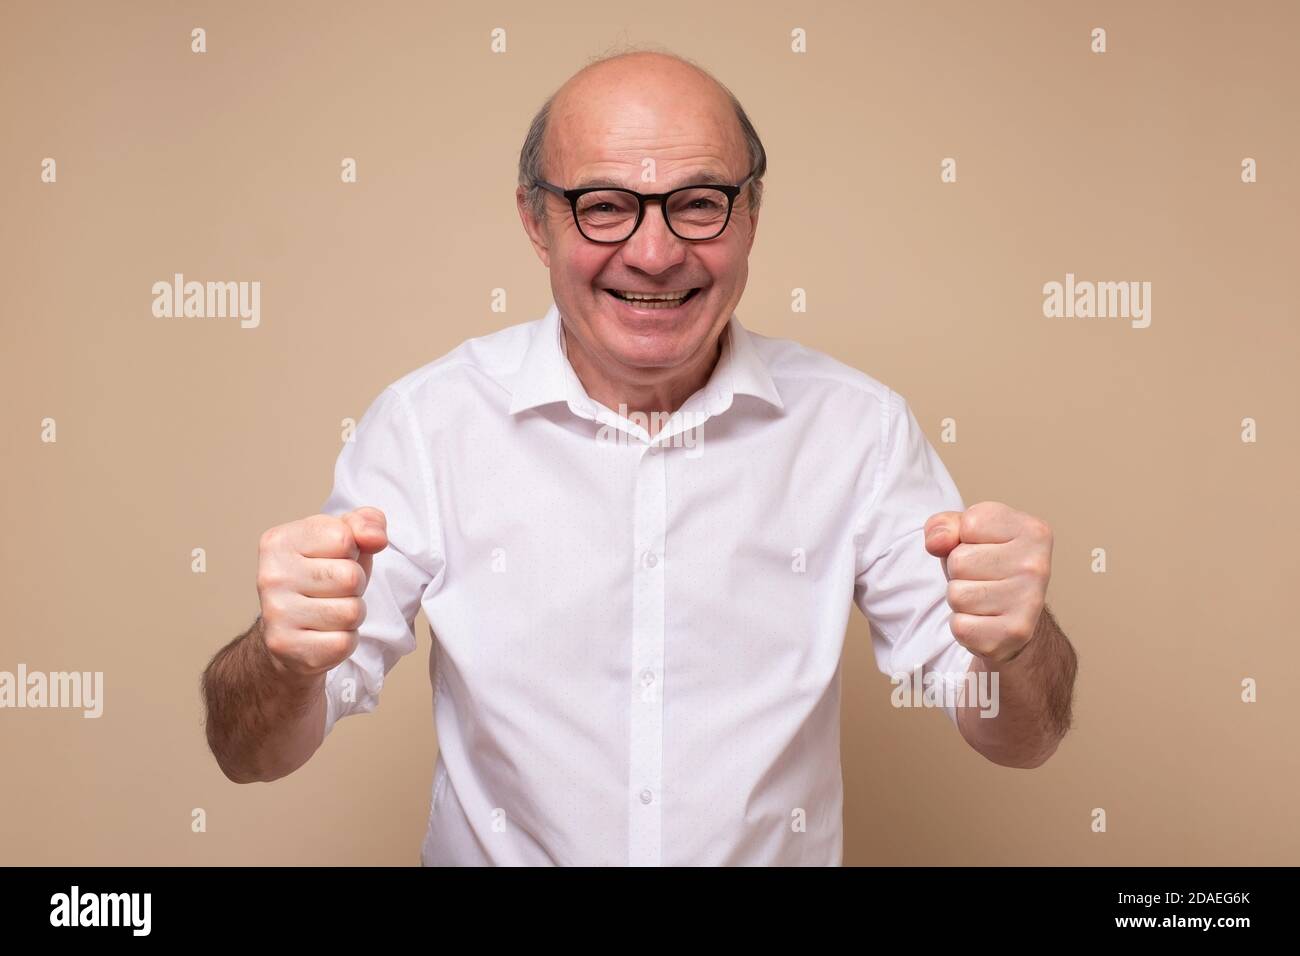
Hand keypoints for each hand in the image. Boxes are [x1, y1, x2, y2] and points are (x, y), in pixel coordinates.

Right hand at [255, 507, 388, 676]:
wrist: (288, 633)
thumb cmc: (322, 578)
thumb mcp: (344, 540)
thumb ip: (365, 523)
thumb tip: (376, 538)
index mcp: (279, 541)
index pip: (344, 538)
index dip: (352, 551)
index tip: (334, 559)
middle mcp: (271, 576)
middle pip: (351, 577)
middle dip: (355, 587)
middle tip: (334, 591)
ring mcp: (276, 614)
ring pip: (351, 612)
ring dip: (351, 615)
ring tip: (330, 612)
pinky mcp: (287, 647)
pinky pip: (344, 642)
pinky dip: (344, 641)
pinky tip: (323, 635)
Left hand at [923, 501, 1051, 663]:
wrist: (1015, 617)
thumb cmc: (986, 565)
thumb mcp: (965, 534)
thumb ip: (944, 526)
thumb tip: (936, 542)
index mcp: (1033, 531)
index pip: (970, 523)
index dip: (963, 537)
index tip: (983, 548)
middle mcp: (1037, 565)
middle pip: (958, 561)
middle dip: (958, 572)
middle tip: (981, 578)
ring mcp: (1029, 602)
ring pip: (957, 595)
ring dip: (959, 600)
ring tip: (982, 598)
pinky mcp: (1015, 633)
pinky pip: (960, 626)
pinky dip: (964, 626)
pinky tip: (985, 620)